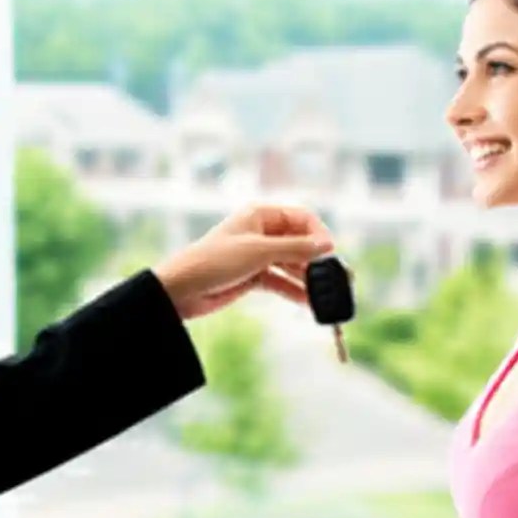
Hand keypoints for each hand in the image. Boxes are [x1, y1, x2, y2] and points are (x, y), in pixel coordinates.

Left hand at [152, 204, 333, 319]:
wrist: (181, 289)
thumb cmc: (215, 261)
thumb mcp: (259, 252)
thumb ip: (295, 249)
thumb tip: (328, 244)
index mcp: (261, 214)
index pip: (302, 217)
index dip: (318, 233)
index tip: (330, 252)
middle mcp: (261, 231)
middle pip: (299, 242)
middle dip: (316, 260)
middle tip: (337, 278)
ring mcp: (257, 254)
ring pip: (291, 264)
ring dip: (307, 278)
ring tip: (325, 295)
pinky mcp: (253, 276)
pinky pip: (280, 281)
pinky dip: (293, 290)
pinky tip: (308, 302)